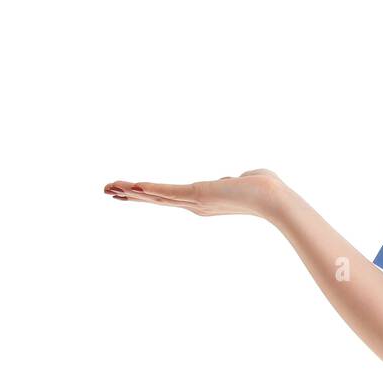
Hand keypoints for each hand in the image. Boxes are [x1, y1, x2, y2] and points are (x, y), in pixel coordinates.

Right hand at [102, 168, 285, 219]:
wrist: (274, 198)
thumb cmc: (267, 189)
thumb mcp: (247, 179)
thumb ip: (236, 178)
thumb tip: (235, 178)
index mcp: (205, 201)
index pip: (170, 197)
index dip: (149, 194)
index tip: (131, 191)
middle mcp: (196, 205)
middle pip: (157, 198)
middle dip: (131, 194)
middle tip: (108, 190)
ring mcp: (195, 202)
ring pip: (157, 196)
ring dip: (132, 191)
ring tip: (108, 188)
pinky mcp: (198, 196)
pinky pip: (168, 192)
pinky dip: (150, 189)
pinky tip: (131, 186)